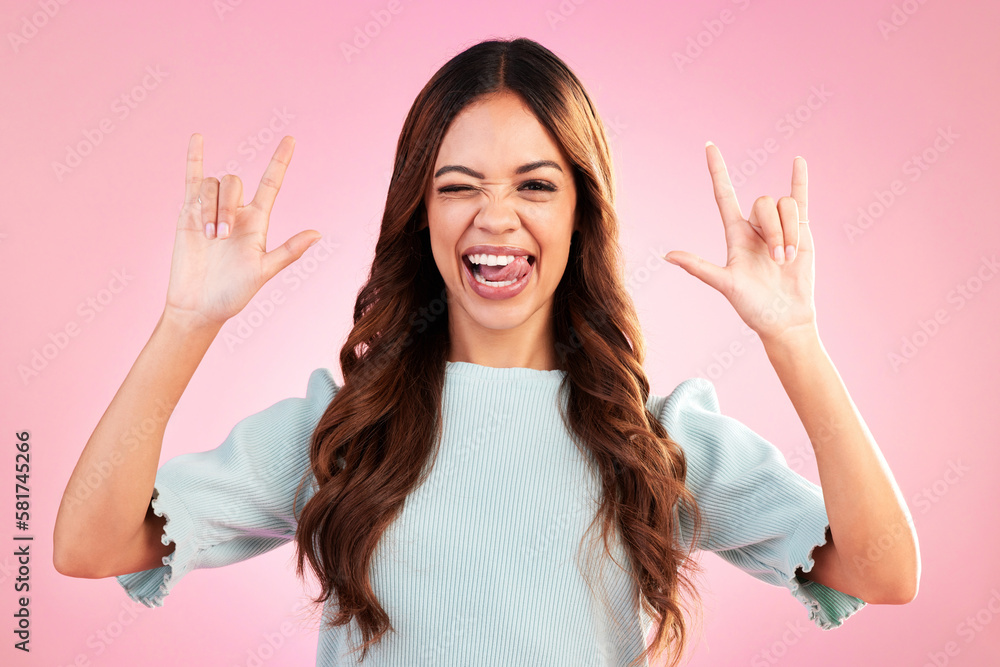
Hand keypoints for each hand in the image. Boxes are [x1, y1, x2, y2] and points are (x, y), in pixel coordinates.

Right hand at [163, 133, 320, 328]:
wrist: (199, 305)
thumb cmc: (233, 293)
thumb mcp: (263, 271)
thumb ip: (288, 251)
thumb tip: (317, 234)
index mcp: (257, 222)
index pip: (271, 183)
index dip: (280, 161)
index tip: (291, 139)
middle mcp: (236, 212)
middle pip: (234, 183)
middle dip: (226, 206)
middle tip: (221, 238)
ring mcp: (211, 211)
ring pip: (212, 184)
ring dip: (210, 207)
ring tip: (209, 237)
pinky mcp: (189, 213)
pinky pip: (191, 180)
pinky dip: (194, 159)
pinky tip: (198, 138)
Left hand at [663, 142, 816, 342]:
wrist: (785, 318)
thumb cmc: (753, 306)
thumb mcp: (725, 285)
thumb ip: (699, 268)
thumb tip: (667, 256)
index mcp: (735, 234)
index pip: (724, 194)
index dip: (717, 170)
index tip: (709, 145)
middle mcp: (755, 226)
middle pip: (763, 204)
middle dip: (774, 231)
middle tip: (777, 261)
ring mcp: (779, 226)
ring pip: (784, 206)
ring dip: (789, 231)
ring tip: (788, 260)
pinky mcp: (802, 230)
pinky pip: (800, 198)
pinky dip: (800, 180)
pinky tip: (798, 161)